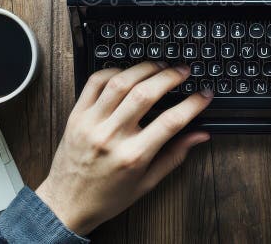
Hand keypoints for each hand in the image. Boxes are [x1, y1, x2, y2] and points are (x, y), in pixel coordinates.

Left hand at [36, 61, 211, 234]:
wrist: (66, 204)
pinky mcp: (76, 115)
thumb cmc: (108, 196)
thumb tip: (200, 135)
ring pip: (120, 82)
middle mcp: (111, 137)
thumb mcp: (147, 183)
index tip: (204, 94)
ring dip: (144, 69)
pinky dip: (113, 71)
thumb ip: (175, 155)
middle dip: (170, 77)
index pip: (171, 121)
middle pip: (145, 94)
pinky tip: (128, 72)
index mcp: (133, 157)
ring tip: (159, 66)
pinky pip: (95, 82)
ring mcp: (91, 123)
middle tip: (183, 71)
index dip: (193, 104)